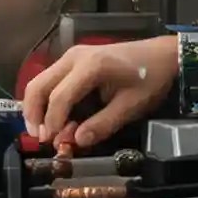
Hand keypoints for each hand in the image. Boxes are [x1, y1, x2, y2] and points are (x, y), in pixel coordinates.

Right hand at [22, 36, 176, 147]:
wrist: (163, 55)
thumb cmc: (150, 79)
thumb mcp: (131, 106)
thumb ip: (103, 124)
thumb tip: (76, 141)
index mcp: (91, 67)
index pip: (59, 97)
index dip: (52, 122)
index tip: (51, 143)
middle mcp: (74, 57)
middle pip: (39, 85)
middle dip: (34, 114)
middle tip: (39, 138)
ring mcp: (73, 56)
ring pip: (41, 81)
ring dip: (38, 107)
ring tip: (45, 131)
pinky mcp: (75, 59)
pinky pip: (52, 79)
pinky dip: (47, 99)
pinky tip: (56, 118)